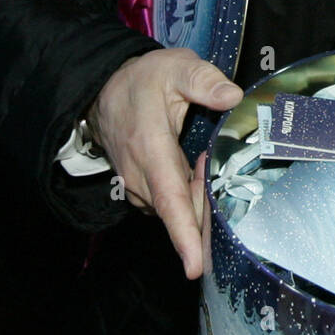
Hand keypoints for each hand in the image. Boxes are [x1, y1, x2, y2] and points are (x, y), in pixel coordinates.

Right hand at [88, 48, 242, 277]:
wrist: (102, 91)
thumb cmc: (142, 81)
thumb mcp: (174, 67)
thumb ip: (203, 80)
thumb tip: (232, 95)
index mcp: (150, 150)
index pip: (170, 200)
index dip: (184, 234)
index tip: (196, 266)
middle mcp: (140, 178)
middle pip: (182, 212)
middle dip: (208, 207)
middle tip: (215, 167)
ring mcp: (138, 188)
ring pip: (178, 211)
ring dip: (200, 197)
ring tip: (204, 159)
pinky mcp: (142, 192)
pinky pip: (172, 206)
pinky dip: (190, 196)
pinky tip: (196, 170)